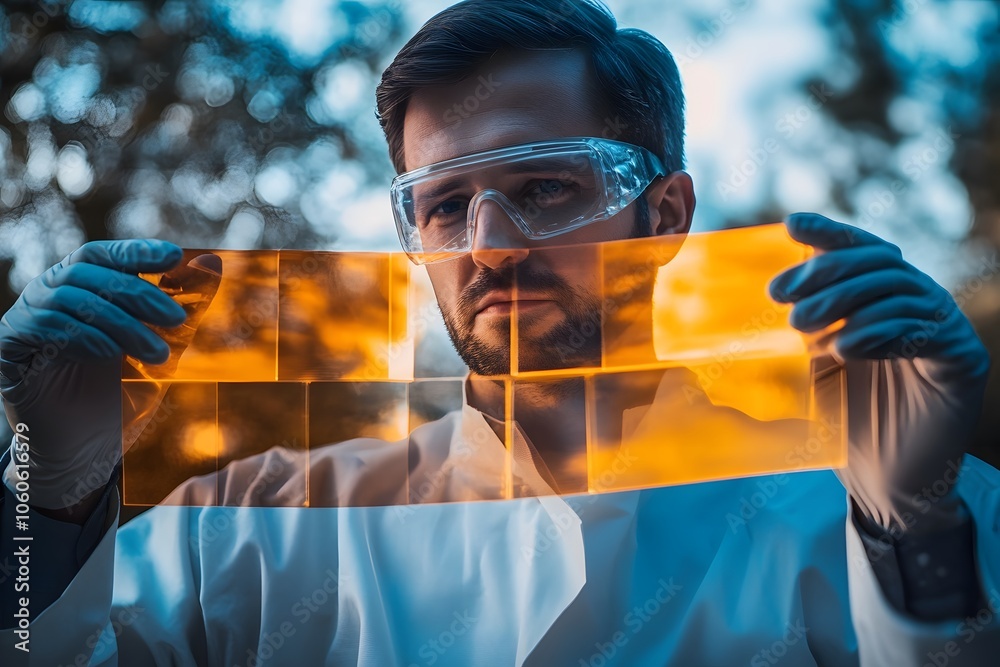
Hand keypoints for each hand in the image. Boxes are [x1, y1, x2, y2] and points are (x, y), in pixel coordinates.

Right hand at [0, 240, 220, 510]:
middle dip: (138, 292)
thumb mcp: (162, 349)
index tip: (174, 255)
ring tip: (155, 354)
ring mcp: (26, 317)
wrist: (84, 450)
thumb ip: (183, 309)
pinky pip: (41, 325)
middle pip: (89, 270)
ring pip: (70, 297)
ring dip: (119, 322)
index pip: (106, 254)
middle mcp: (50, 294)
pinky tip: (110, 355)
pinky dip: (81, 335)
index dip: (137, 250)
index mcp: (83, 287)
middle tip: (176, 319)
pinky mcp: (8, 346)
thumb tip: (214, 262)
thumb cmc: (121, 395)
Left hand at [769, 213, 989, 533]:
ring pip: (899, 287)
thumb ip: (781, 343)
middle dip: (826, 271)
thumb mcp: (802, 376)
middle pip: (879, 260)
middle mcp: (916, 304)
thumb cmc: (843, 428)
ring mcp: (943, 328)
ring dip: (846, 302)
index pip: (860, 251)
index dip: (830, 232)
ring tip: (804, 329)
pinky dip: (880, 332)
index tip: (791, 225)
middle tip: (781, 297)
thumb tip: (722, 325)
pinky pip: (925, 328)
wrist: (884, 485)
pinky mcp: (963, 359)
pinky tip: (845, 349)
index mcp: (880, 300)